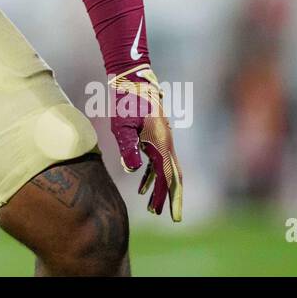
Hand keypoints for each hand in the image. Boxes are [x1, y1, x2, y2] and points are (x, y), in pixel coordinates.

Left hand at [108, 63, 182, 220]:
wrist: (132, 79)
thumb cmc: (125, 100)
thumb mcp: (122, 125)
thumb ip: (128, 147)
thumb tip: (133, 171)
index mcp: (161, 141)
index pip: (168, 176)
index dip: (169, 197)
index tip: (171, 216)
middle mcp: (166, 142)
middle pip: (174, 176)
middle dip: (172, 198)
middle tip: (173, 218)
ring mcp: (162, 139)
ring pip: (165, 170)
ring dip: (159, 189)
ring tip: (152, 208)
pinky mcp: (155, 137)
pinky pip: (157, 161)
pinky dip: (151, 176)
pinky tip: (142, 187)